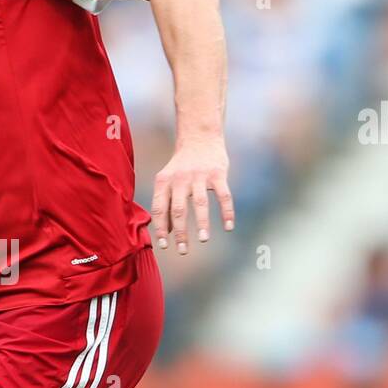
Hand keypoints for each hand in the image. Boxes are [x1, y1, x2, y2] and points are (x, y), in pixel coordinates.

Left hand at [152, 138, 233, 254]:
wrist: (200, 137)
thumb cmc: (181, 166)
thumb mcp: (167, 179)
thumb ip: (165, 202)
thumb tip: (164, 231)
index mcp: (164, 182)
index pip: (159, 209)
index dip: (161, 228)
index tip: (164, 245)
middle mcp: (180, 179)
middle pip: (178, 209)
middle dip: (180, 232)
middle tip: (182, 250)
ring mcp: (200, 175)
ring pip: (200, 203)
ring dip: (202, 223)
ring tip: (203, 240)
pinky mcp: (218, 173)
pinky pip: (223, 196)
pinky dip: (226, 212)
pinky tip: (228, 227)